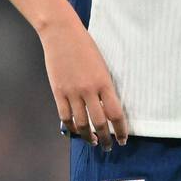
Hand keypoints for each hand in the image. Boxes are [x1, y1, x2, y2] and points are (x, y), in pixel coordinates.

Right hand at [40, 19, 128, 149]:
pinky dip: (71, 127)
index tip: (122, 140)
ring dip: (88, 137)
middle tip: (107, 147)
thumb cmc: (85, 45)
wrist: (61, 33)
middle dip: (105, 138)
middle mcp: (89, 90)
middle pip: (99, 123)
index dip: (120, 130)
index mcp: (104, 82)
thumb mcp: (101, 65)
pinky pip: (65, 116)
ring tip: (93, 142)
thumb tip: (107, 106)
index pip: (116, 114)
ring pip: (81, 123)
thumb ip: (104, 86)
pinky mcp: (58, 92)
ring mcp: (72, 92)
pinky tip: (75, 131)